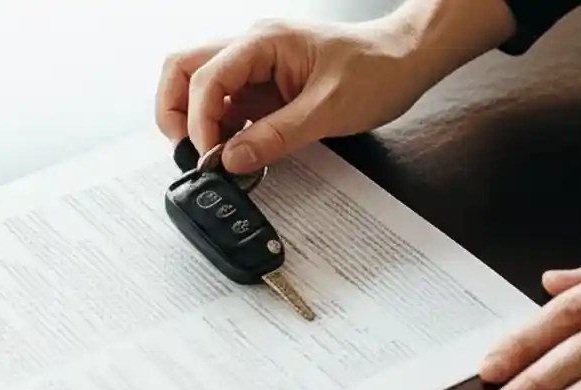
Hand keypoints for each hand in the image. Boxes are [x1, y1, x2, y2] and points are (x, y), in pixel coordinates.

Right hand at [154, 0, 516, 173]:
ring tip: (213, 156)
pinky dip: (220, 130)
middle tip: (189, 151)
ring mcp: (254, 66)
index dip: (199, 121)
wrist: (406, 60)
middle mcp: (251, 47)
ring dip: (195, 122)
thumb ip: (276, 136)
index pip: (206, 77)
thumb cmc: (378, 70)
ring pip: (198, 86)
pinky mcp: (262, 87)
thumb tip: (232, 158)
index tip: (211, 157)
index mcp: (264, 41)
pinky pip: (225, 105)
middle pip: (183, 69)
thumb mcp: (329, 109)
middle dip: (174, 111)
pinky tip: (235, 151)